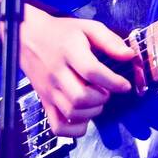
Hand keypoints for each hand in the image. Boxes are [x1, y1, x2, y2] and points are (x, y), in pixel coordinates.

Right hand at [0, 6, 135, 137]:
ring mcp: (48, 90)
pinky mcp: (44, 101)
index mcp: (69, 51)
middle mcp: (56, 73)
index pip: (92, 72)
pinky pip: (58, 127)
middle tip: (106, 90)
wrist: (28, 37)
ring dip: (92, 112)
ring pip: (71, 113)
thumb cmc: (61, 33)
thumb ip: (110, 41)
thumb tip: (129, 55)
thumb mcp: (87, 27)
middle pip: (81, 97)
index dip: (113, 82)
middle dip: (101, 98)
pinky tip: (83, 117)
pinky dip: (74, 130)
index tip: (124, 85)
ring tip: (96, 100)